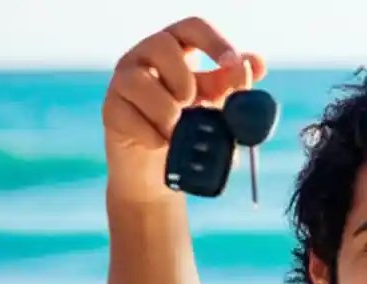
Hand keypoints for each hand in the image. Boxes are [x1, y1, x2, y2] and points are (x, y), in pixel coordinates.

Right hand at [102, 17, 266, 202]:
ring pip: (139, 81)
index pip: (193, 27)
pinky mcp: (111, 109)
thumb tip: (255, 63)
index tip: (232, 64)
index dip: (214, 41)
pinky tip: (160, 144)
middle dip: (184, 78)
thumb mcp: (220, 108)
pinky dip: (153, 136)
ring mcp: (124, 81)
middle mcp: (146, 58)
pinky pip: (129, 116)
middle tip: (192, 103)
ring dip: (167, 112)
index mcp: (178, 51)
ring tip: (176, 132)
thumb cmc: (192, 131)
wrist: (165, 174)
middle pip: (162, 44)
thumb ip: (234, 87)